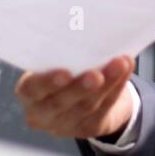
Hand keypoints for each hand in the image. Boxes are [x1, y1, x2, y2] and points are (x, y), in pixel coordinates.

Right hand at [15, 55, 135, 137]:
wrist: (80, 92)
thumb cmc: (62, 66)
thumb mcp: (53, 60)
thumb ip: (60, 53)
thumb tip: (81, 28)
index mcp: (28, 92)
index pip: (32, 89)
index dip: (46, 82)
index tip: (64, 72)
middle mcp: (42, 112)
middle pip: (61, 102)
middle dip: (80, 88)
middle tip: (95, 75)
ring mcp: (65, 124)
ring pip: (87, 105)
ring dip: (106, 84)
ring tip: (119, 64)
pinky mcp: (89, 127)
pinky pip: (105, 107)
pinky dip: (117, 86)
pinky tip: (125, 69)